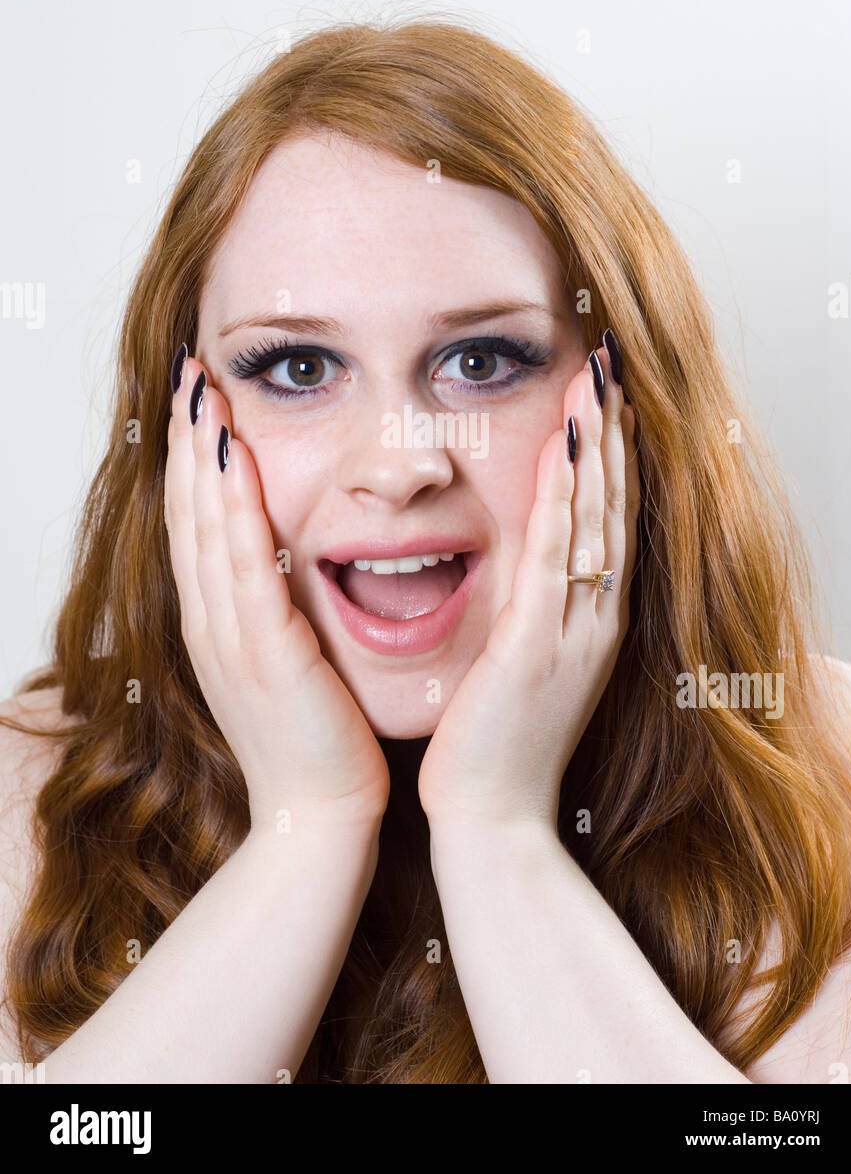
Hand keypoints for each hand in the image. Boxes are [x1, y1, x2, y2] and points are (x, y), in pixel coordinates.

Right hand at [164, 350, 389, 835]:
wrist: (320, 819)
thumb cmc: (318, 742)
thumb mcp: (292, 664)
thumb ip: (283, 612)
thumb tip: (296, 560)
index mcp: (221, 623)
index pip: (199, 523)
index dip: (195, 459)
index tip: (201, 400)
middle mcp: (213, 621)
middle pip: (190, 511)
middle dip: (189, 439)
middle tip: (190, 372)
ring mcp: (229, 636)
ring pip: (204, 526)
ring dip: (202, 454)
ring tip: (201, 391)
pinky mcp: (262, 651)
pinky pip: (240, 564)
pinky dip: (232, 507)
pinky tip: (234, 459)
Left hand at [418, 337, 639, 830]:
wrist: (492, 821)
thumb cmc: (496, 747)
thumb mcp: (520, 669)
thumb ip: (528, 615)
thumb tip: (515, 566)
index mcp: (589, 623)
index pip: (608, 521)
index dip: (611, 457)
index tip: (606, 399)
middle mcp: (595, 620)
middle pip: (614, 508)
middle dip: (612, 434)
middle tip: (610, 367)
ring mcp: (573, 634)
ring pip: (596, 521)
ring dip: (597, 448)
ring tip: (597, 384)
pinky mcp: (536, 649)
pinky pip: (555, 561)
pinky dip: (564, 503)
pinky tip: (562, 453)